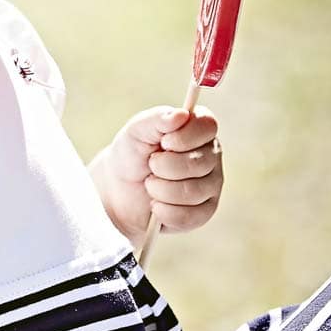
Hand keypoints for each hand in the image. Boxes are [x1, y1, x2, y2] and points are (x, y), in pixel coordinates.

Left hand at [92, 106, 223, 242]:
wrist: (119, 189)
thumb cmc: (131, 154)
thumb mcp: (136, 131)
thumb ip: (157, 119)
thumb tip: (181, 115)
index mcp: (198, 130)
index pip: (208, 126)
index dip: (184, 136)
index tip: (163, 142)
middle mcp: (211, 156)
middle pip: (200, 163)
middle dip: (164, 166)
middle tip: (151, 164)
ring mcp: (211, 185)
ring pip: (193, 192)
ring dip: (160, 189)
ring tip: (150, 184)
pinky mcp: (204, 212)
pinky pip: (189, 216)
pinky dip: (163, 211)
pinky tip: (155, 204)